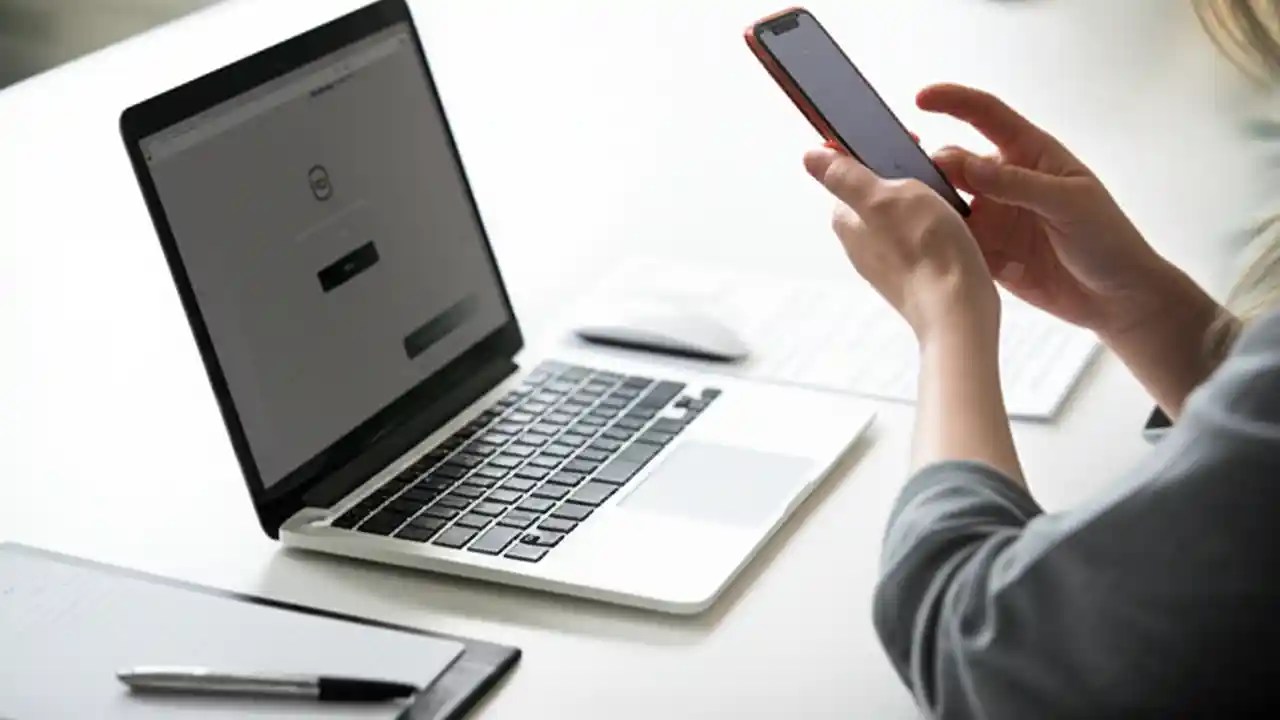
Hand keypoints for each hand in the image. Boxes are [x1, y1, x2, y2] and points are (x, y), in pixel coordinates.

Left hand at [803, 147, 998, 343]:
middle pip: (878, 192)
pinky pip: (921, 236)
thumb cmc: (923, 250)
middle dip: (904, 176)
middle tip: (933, 170)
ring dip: (924, 200)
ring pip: (903, 214)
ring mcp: (887, 259)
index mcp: (846, 219)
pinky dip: (936, 225)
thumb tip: (810, 157)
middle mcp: (860, 241)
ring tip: (947, 199)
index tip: (907, 143)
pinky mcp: (913, 273)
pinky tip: (953, 227)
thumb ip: (846, 175)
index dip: (875, 150)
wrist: (957, 309)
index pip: (849, 171)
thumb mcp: (883, 197)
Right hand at [915, 83, 1182, 336]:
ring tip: (905, 212)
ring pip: (945, 203)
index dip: (954, 102)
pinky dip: (935, 242)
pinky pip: (950, 242)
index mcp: (1030, 154)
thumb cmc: (1106, 239)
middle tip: (904, 178)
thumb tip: (961, 162)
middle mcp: (1004, 182)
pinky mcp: (985, 252)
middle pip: (954, 162)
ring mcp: (992, 217)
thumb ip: (1015, 183)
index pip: (986, 115)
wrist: (1117, 299)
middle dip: (927, 163)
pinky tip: (921, 246)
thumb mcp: (1068, 203)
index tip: (920, 99)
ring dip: (926, 205)